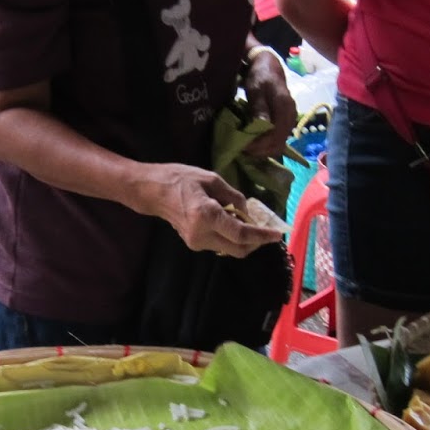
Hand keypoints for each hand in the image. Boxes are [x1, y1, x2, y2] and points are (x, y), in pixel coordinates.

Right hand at [147, 162, 284, 255]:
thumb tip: (247, 213)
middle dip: (256, 242)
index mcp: (207, 215)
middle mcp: (202, 234)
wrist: (152, 192)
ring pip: (231, 250)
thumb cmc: (180, 179)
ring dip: (243, 240)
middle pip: (239, 249)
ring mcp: (197, 243)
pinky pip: (221, 245)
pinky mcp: (194, 245)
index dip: (262, 236)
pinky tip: (230, 223)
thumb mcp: (211, 179)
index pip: (241, 234)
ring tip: (244, 222)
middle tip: (265, 230)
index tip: (277, 234)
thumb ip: (233, 197)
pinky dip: (231, 238)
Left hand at [241, 49, 296, 158]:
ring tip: (246, 148)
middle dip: (260, 150)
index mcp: (286, 108)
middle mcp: (291, 117)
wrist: (269, 67)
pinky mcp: (285, 123)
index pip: (275, 135)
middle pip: (278, 144)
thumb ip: (260, 108)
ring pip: (278, 145)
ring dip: (262, 150)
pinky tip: (253, 143)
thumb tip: (261, 128)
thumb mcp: (257, 90)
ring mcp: (290, 121)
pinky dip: (265, 145)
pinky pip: (277, 140)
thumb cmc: (261, 76)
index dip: (260, 144)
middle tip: (242, 150)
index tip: (244, 146)